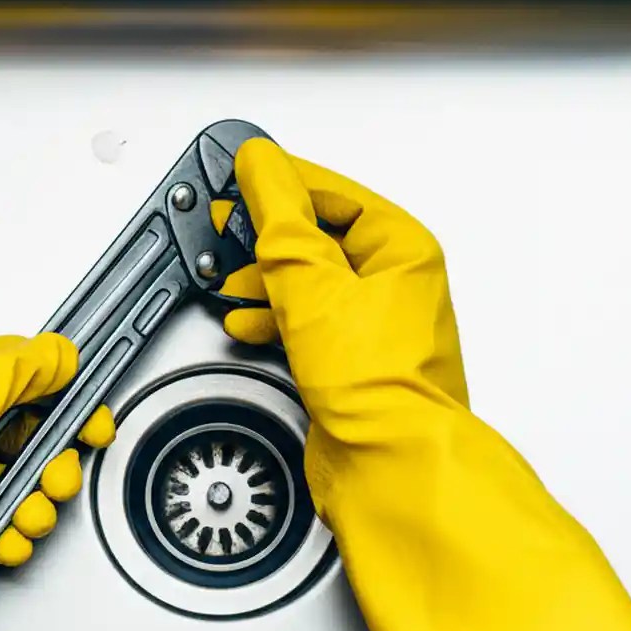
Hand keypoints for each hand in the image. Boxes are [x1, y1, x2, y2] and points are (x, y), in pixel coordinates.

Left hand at [0, 331, 112, 630]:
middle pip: (4, 433)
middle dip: (44, 461)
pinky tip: (1, 541)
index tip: (88, 423)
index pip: (9, 371)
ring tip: (30, 520)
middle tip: (57, 481)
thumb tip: (55, 352)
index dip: (58, 396)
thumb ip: (20, 367)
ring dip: (22, 502)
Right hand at [213, 139, 630, 630]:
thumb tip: (261, 165)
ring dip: (266, 282)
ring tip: (233, 284)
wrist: (390, 466)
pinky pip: (309, 322)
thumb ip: (279, 217)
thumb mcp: (310, 283)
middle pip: (319, 237)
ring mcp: (376, 326)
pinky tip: (250, 325)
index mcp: (402, 250)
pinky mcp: (354, 363)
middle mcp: (396, 284)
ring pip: (310, 282)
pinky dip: (276, 319)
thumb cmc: (378, 385)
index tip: (240, 177)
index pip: (333, 193)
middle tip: (228, 231)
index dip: (281, 183)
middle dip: (268, 238)